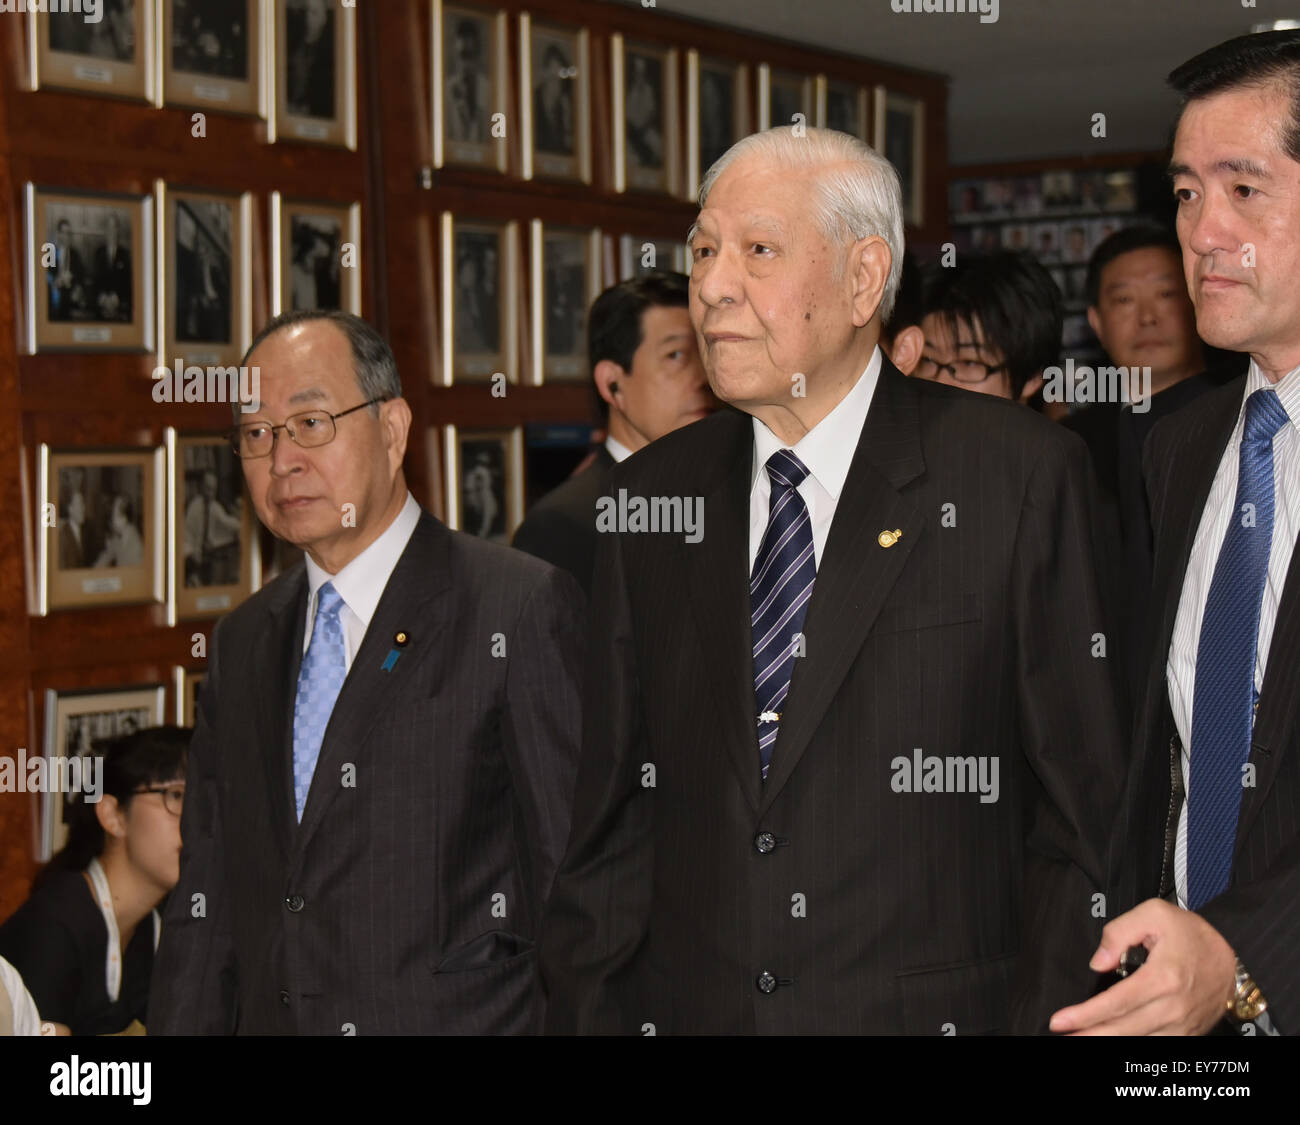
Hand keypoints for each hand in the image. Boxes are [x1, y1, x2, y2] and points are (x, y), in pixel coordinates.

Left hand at [1049, 898, 1236, 1034]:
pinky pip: (1156, 1046)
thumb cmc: (1193, 935)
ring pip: (1138, 1042)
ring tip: (1080, 1039)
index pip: (1115, 1003)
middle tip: (1062, 1035)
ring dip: (1107, 1042)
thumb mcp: (1154, 914)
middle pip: (1123, 1029)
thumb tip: (1098, 962)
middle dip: (1088, 1034)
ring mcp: (1182, 1024)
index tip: (1060, 1020)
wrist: (1235, 956)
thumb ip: (1119, 932)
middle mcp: (1172, 1007)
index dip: (1084, 1015)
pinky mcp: (1188, 1033)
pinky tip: (1112, 1039)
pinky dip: (1133, 1047)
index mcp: (1162, 977)